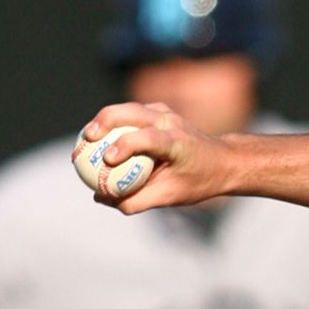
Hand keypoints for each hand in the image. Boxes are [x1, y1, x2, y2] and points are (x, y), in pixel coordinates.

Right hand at [76, 102, 238, 214]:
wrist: (222, 161)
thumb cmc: (198, 181)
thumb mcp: (171, 196)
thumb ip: (137, 200)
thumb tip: (102, 199)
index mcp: (176, 141)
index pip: (148, 137)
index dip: (125, 145)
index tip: (106, 160)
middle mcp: (170, 121)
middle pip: (131, 112)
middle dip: (104, 122)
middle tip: (85, 140)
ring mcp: (164, 112)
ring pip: (127, 108)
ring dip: (104, 118)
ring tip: (85, 136)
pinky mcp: (158, 111)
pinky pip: (130, 113)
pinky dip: (113, 122)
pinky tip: (98, 137)